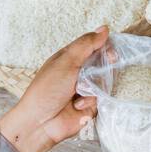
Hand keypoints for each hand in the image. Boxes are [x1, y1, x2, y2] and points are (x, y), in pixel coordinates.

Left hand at [0, 26, 108, 151]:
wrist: (40, 122)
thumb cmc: (46, 89)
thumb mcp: (66, 61)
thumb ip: (86, 44)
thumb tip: (104, 29)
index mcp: (71, 58)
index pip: (94, 46)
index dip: (104, 47)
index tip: (109, 51)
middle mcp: (79, 72)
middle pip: (103, 63)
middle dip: (101, 68)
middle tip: (93, 73)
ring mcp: (86, 89)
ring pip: (105, 81)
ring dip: (93, 87)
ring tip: (78, 92)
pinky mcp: (91, 105)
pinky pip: (102, 98)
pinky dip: (91, 101)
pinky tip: (78, 105)